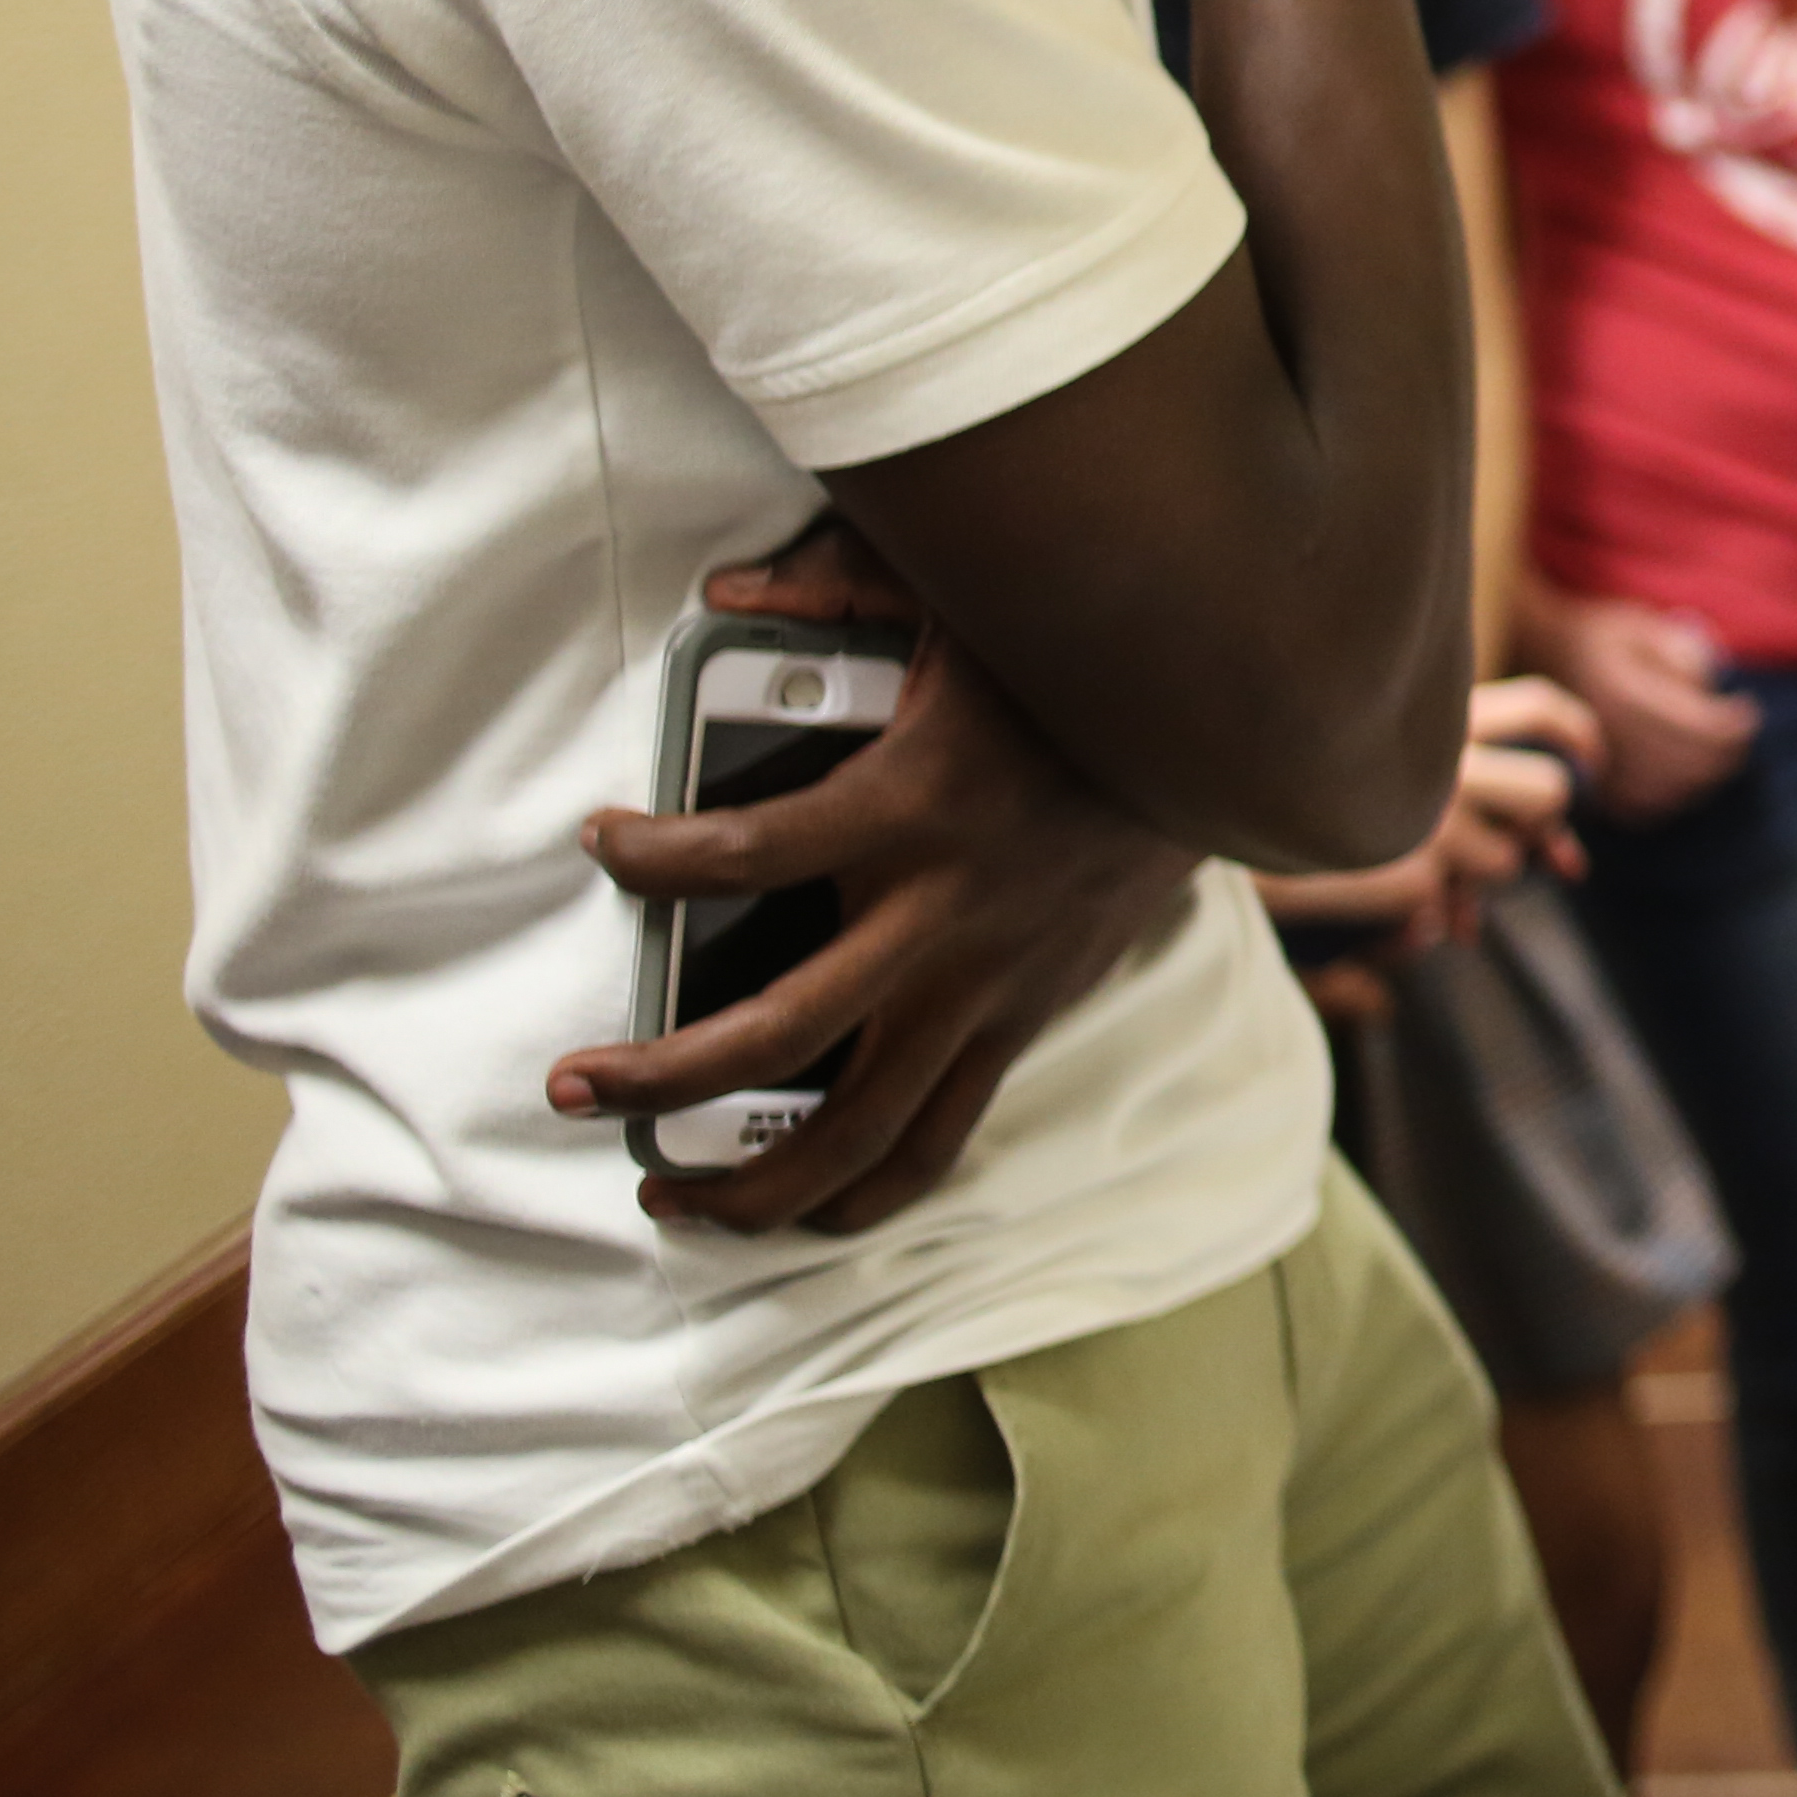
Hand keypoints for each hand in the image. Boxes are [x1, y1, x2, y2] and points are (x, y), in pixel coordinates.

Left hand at [550, 521, 1201, 1235]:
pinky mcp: (1022, 1021)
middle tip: (572, 1088)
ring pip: (859, 1128)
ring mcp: (987, 987)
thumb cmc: (1076, 665)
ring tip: (665, 1194)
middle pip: (774, 1036)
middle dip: (656, 1080)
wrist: (1224, 739)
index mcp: (911, 808)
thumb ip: (838, 587)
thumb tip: (724, 591)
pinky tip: (800, 1210)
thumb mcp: (962, 600)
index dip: (649, 858)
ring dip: (752, 1184)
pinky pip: (938, 1138)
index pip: (739, 855)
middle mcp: (942, 918)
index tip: (601, 842)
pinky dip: (864, 1194)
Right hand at [1256, 675, 1601, 953]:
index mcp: (1434, 718)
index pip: (1540, 708)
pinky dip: (1428, 923)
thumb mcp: (1381, 766)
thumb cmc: (1296, 788)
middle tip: (1514, 842)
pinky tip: (1393, 914)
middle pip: (1550, 789)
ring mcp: (1425, 816)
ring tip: (1418, 873)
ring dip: (1475, 883)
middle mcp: (1439, 760)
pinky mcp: (1406, 871)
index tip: (1592, 764)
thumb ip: (1479, 796)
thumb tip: (1573, 863)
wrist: (1213, 816)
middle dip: (1543, 825)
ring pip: (1505, 862)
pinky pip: (1446, 911)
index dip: (1580, 736)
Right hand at [1525, 587, 1760, 819]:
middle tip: (1740, 737)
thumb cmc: (1600, 637)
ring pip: (1667, 792)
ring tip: (1717, 757)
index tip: (1748, 712)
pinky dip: (1669, 799)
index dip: (1734, 726)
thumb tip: (1709, 684)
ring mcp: (1594, 764)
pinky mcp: (1586, 783)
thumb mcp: (1641, 626)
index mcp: (1625, 695)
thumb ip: (1678, 651)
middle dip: (1725, 754)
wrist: (1539, 651)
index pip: (1699, 728)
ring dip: (1701, 779)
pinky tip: (1682, 780)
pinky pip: (1639, 807)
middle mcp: (1609, 735)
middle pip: (1688, 764)